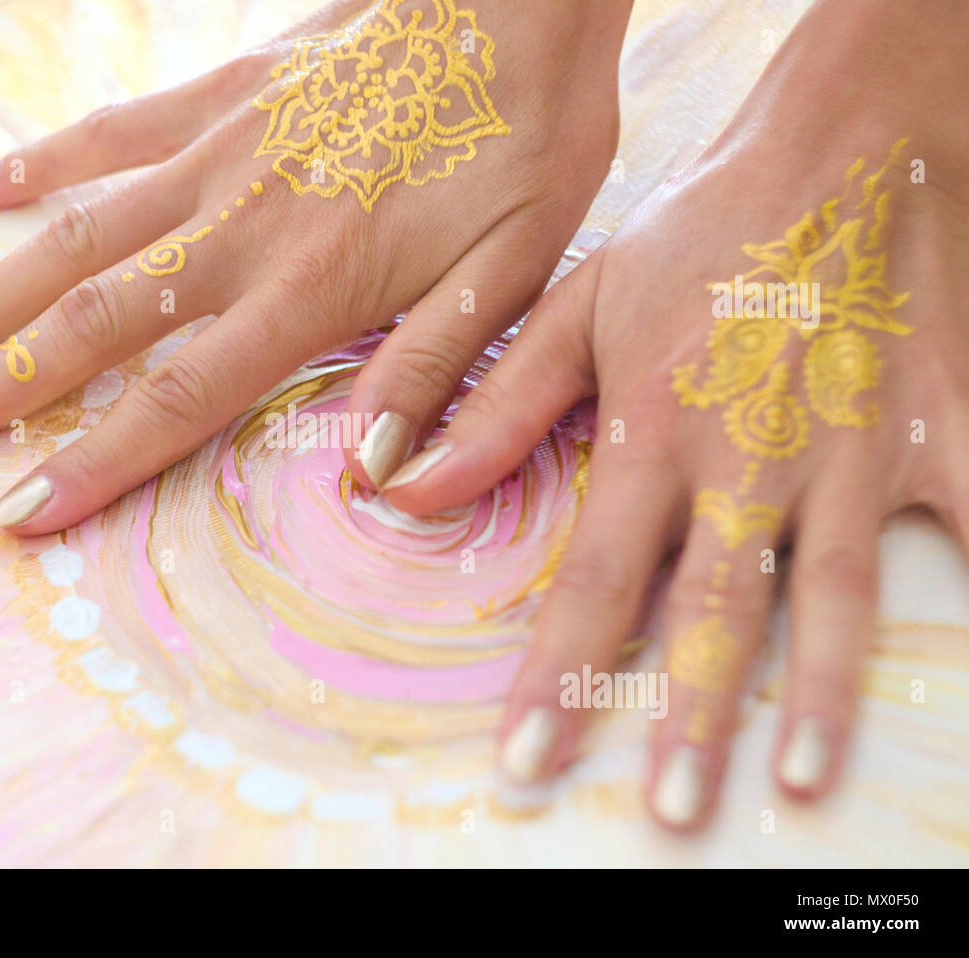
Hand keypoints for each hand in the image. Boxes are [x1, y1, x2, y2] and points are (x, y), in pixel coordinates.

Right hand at [0, 0, 632, 530]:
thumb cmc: (526, 137)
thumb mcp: (513, 273)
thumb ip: (432, 373)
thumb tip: (374, 477)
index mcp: (309, 287)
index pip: (177, 397)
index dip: (92, 461)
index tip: (14, 514)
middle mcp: (237, 226)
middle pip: (90, 324)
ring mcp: (215, 153)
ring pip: (71, 236)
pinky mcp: (218, 92)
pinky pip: (108, 133)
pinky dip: (37, 164)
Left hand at [379, 0, 968, 827]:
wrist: (837, 151)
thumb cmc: (697, 236)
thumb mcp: (576, 307)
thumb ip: (490, 409)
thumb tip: (394, 486)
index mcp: (654, 432)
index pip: (594, 581)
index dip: (557, 679)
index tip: (527, 763)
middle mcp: (749, 456)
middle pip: (714, 608)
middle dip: (691, 717)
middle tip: (673, 812)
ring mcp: (850, 449)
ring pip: (832, 594)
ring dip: (818, 695)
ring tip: (798, 782)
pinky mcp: (936, 428)